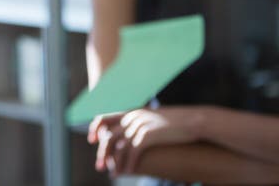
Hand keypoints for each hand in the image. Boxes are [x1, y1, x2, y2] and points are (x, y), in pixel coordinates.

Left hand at [88, 106, 205, 176]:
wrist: (195, 120)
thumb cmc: (178, 122)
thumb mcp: (155, 119)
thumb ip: (142, 123)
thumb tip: (136, 135)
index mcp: (132, 112)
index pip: (105, 118)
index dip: (95, 129)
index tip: (91, 140)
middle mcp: (132, 118)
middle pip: (109, 136)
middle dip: (102, 152)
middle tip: (100, 166)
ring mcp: (139, 126)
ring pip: (118, 146)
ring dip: (114, 162)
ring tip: (113, 174)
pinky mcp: (148, 135)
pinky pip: (132, 152)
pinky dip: (128, 163)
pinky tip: (127, 172)